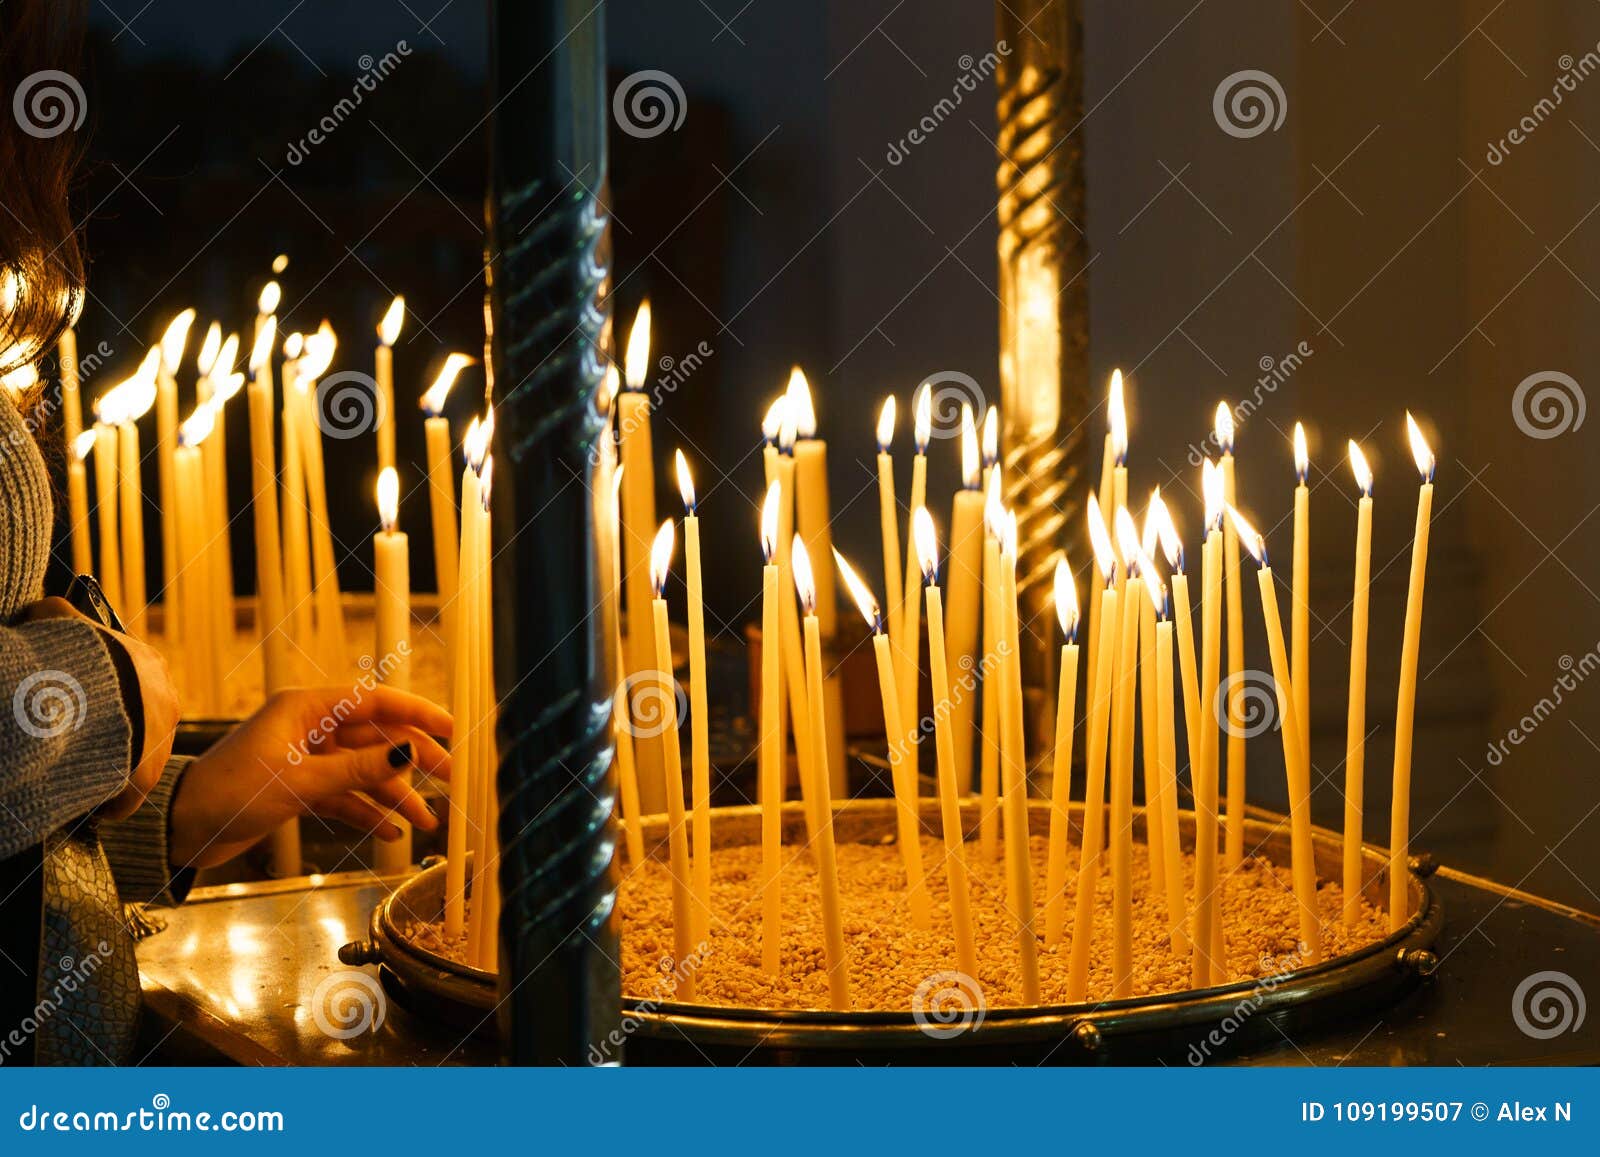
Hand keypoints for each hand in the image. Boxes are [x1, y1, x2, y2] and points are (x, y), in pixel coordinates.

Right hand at [19, 597, 178, 820]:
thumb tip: (43, 610)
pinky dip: (109, 802)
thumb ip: (58, 614)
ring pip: (135, 758)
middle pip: (137, 722)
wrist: (85, 692)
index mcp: (150, 665)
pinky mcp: (147, 775)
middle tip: (74, 740)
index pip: (132, 683)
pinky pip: (128, 796)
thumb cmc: (73, 652)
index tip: (83, 707)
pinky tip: (88, 804)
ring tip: (76, 769)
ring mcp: (161, 740)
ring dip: (109, 766)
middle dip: (109, 733)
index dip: (107, 697)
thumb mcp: (64, 621)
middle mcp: (166, 701)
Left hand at [168, 685, 451, 869]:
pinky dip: (367, 813)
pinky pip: (345, 796)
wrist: (181, 829)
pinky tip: (390, 832)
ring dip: (395, 796)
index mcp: (306, 708)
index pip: (375, 702)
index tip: (452, 728)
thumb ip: (359, 769)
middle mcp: (310, 728)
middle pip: (375, 738)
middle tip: (450, 779)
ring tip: (425, 821)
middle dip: (414, 761)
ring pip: (363, 772)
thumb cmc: (229, 793)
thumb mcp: (299, 781)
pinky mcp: (298, 788)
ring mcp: (305, 758)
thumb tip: (409, 752)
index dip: (417, 713)